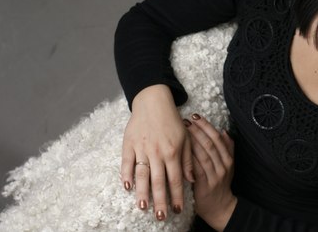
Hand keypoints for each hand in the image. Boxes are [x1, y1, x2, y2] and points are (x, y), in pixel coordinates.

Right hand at [120, 85, 193, 220]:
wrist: (153, 101)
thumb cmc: (171, 121)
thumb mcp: (185, 138)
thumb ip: (188, 159)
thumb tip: (192, 180)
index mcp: (173, 151)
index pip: (175, 179)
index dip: (176, 196)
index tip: (177, 210)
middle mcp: (157, 152)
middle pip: (158, 181)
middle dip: (160, 201)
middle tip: (161, 216)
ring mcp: (142, 148)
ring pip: (142, 175)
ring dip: (142, 193)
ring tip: (143, 208)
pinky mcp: (129, 144)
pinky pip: (126, 162)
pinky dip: (126, 175)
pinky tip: (127, 187)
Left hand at [186, 113, 236, 231]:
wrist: (219, 207)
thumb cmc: (219, 184)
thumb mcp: (227, 165)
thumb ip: (227, 148)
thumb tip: (224, 131)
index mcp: (228, 158)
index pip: (217, 137)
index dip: (206, 126)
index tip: (196, 117)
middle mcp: (224, 165)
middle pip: (210, 144)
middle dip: (197, 130)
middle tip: (186, 121)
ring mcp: (215, 175)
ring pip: (203, 154)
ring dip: (192, 141)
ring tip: (182, 132)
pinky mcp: (205, 185)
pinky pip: (197, 168)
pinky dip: (190, 157)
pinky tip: (181, 150)